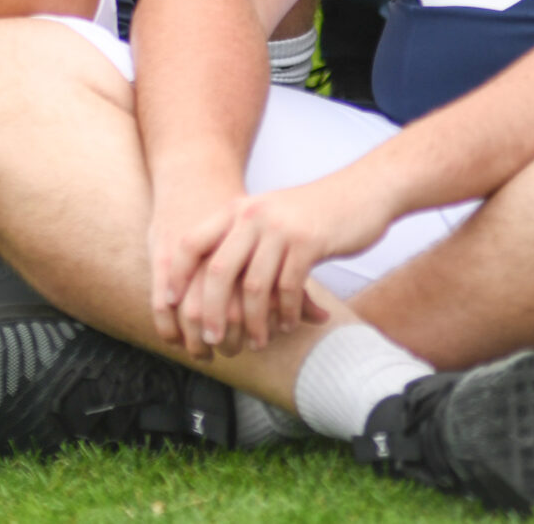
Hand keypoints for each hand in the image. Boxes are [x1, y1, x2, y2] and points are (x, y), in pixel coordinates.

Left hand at [155, 170, 394, 354]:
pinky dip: (286, 313)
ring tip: (255, 342)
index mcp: (235, 210)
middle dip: (212, 311)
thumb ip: (242, 241)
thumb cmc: (311, 213)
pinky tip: (287, 326)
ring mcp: (280, 228)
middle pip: (219, 271)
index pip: (192, 242)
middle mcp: (252, 215)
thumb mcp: (268, 217)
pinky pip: (289, 288)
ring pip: (255, 286)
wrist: (362, 191)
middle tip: (211, 339)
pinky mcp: (309, 242)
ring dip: (254, 321)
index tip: (171, 304)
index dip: (178, 275)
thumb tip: (213, 284)